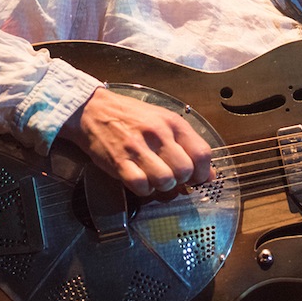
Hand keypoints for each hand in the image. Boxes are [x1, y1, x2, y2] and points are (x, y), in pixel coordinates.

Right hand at [59, 87, 213, 196]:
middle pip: (185, 171)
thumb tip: (209, 174)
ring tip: (155, 179)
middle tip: (172, 178)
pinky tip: (140, 181)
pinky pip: (141, 186)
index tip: (197, 178)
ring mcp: (138, 148)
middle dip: (181, 181)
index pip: (202, 154)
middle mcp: (158, 134)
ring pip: (165, 181)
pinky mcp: (119, 161)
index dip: (203, 172)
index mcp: (173, 123)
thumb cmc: (130, 117)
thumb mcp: (164, 122)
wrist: (93, 110)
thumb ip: (188, 145)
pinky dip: (144, 190)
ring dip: (162, 187)